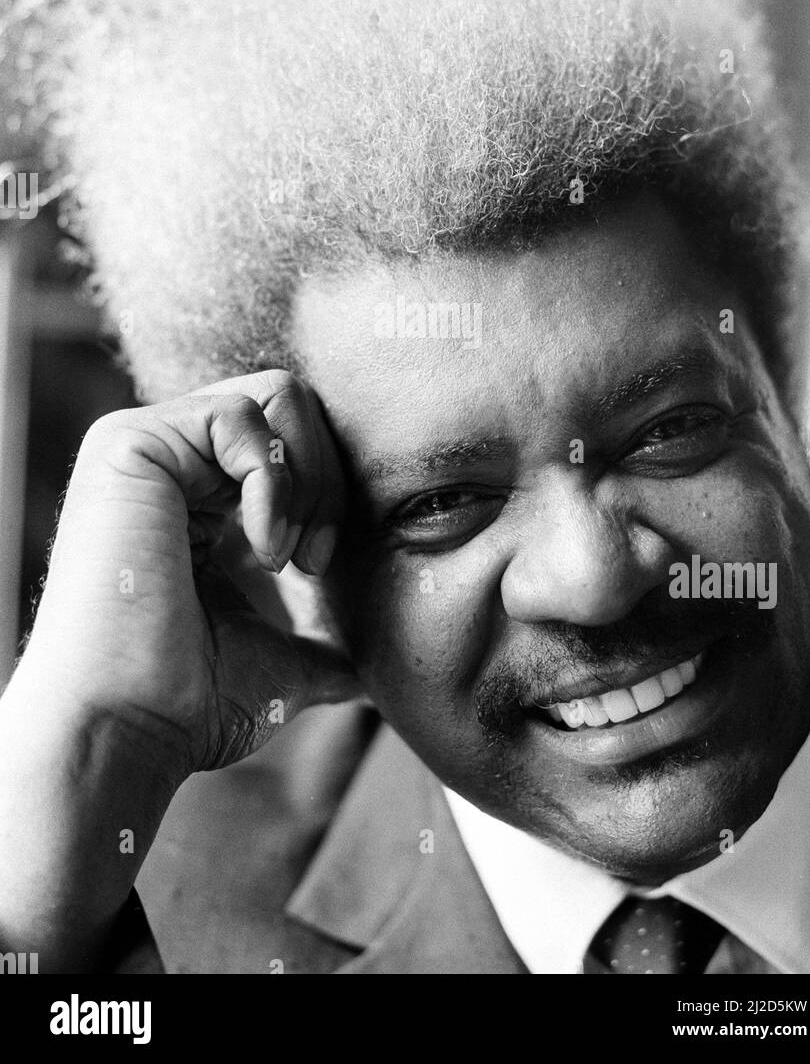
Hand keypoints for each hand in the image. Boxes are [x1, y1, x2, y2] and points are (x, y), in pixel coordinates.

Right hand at [23, 368, 359, 779]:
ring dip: (305, 482)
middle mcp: (168, 460)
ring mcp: (146, 445)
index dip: (329, 493)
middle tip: (311, 562)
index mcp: (194, 495)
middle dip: (326, 480)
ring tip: (283, 557)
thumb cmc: (186, 705)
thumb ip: (317, 643)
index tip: (319, 568)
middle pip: (293, 404)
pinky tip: (261, 549)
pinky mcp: (132, 443)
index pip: (292, 439)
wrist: (125, 729)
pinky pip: (241, 415)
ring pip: (278, 395)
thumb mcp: (274, 661)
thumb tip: (368, 668)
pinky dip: (273, 483)